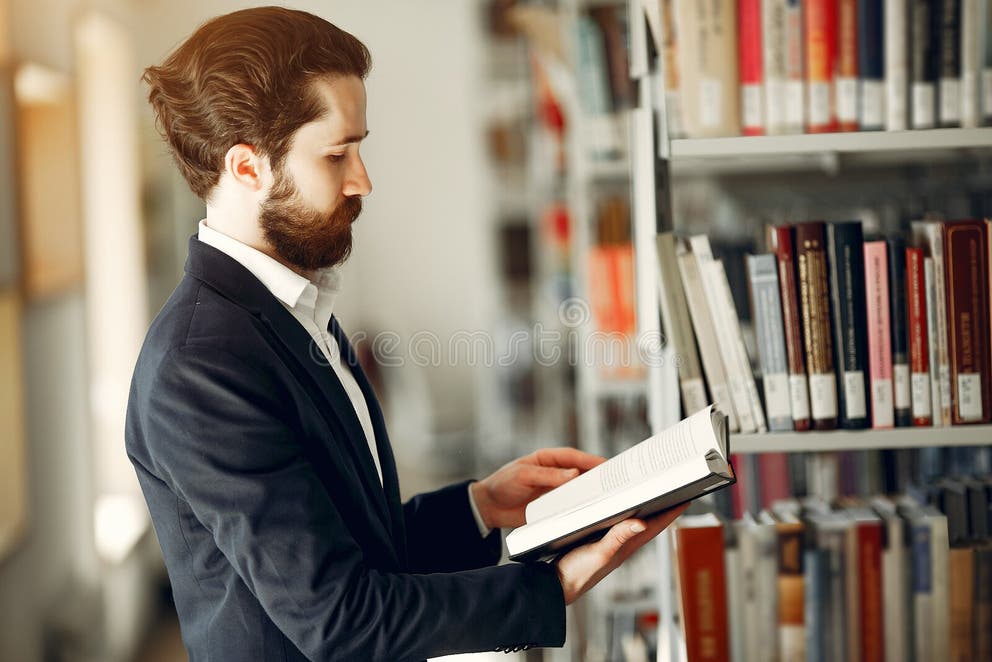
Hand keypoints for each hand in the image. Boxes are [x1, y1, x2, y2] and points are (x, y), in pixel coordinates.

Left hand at [469, 448, 605, 529]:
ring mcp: (556, 490)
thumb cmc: (503, 485)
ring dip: (593, 495)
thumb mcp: (523, 476)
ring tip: (611, 501)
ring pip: (580, 491)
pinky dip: (582, 510)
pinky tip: (593, 515)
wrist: (489, 508)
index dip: (592, 461)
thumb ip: (547, 476)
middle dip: (599, 477)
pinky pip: (571, 507)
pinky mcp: (554, 507)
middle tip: (618, 484)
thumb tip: (574, 474)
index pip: (575, 457)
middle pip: (583, 473)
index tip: (609, 466)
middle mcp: (556, 473)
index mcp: (549, 459)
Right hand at [554, 504, 687, 604]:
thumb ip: (618, 538)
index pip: (654, 527)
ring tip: (651, 496)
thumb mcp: (599, 554)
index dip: (670, 514)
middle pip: (647, 524)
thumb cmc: (577, 574)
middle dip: (660, 509)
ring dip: (643, 511)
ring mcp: (609, 544)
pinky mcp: (595, 542)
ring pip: (631, 524)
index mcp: (625, 548)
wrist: (555, 586)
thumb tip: (641, 523)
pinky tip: (617, 509)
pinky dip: (621, 515)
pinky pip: (614, 525)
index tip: (686, 500)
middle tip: (672, 492)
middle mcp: (620, 546)